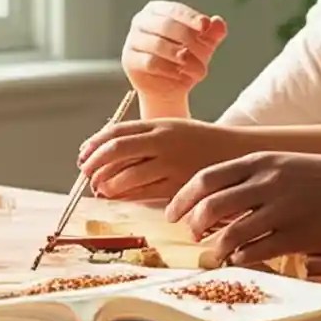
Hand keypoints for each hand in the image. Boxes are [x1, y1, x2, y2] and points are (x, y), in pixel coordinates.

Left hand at [78, 119, 246, 200]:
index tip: (83, 155)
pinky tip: (117, 197)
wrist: (237, 154)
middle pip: (116, 150)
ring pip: (126, 175)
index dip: (94, 144)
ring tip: (100, 188)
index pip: (117, 131)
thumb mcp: (172, 130)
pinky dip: (124, 196)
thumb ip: (144, 138)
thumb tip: (106, 151)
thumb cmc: (200, 143)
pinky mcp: (177, 184)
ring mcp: (170, 163)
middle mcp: (163, 141)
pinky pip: (143, 193)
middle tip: (86, 174)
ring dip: (107, 184)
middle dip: (95, 164)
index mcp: (160, 124)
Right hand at [121, 1, 227, 109]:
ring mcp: (133, 40)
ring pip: (158, 44)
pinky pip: (151, 62)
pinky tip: (182, 75)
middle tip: (206, 55)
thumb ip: (213, 33)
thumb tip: (218, 22)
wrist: (170, 86)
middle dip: (189, 40)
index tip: (205, 26)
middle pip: (166, 25)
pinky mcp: (129, 60)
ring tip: (199, 70)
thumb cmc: (186, 58)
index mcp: (158, 10)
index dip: (190, 17)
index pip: (175, 10)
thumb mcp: (203, 44)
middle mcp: (141, 21)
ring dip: (183, 58)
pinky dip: (170, 69)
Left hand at [165, 151, 320, 264]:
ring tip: (215, 253)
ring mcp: (283, 210)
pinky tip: (242, 258)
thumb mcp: (286, 163)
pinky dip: (241, 258)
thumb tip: (216, 192)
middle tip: (191, 235)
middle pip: (210, 207)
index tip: (172, 213)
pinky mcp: (298, 235)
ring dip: (216, 248)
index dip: (182, 199)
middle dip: (193, 225)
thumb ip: (252, 175)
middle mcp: (268, 183)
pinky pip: (256, 252)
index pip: (205, 179)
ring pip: (230, 234)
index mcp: (261, 161)